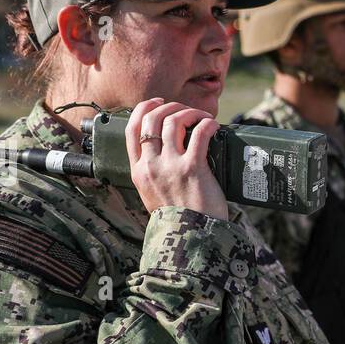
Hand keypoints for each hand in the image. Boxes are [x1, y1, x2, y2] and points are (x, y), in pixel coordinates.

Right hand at [124, 97, 226, 219]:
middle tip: (183, 109)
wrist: (192, 240)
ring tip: (201, 116)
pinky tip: (213, 125)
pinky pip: (199, 133)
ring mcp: (170, 166)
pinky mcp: (193, 168)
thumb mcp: (153, 196)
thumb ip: (153, 175)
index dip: (143, 109)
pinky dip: (207, 123)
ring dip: (189, 112)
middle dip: (168, 107)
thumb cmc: (178, 219)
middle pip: (152, 120)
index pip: (131, 130)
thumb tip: (165, 155)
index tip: (156, 103)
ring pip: (173, 121)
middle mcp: (150, 166)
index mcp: (138, 172)